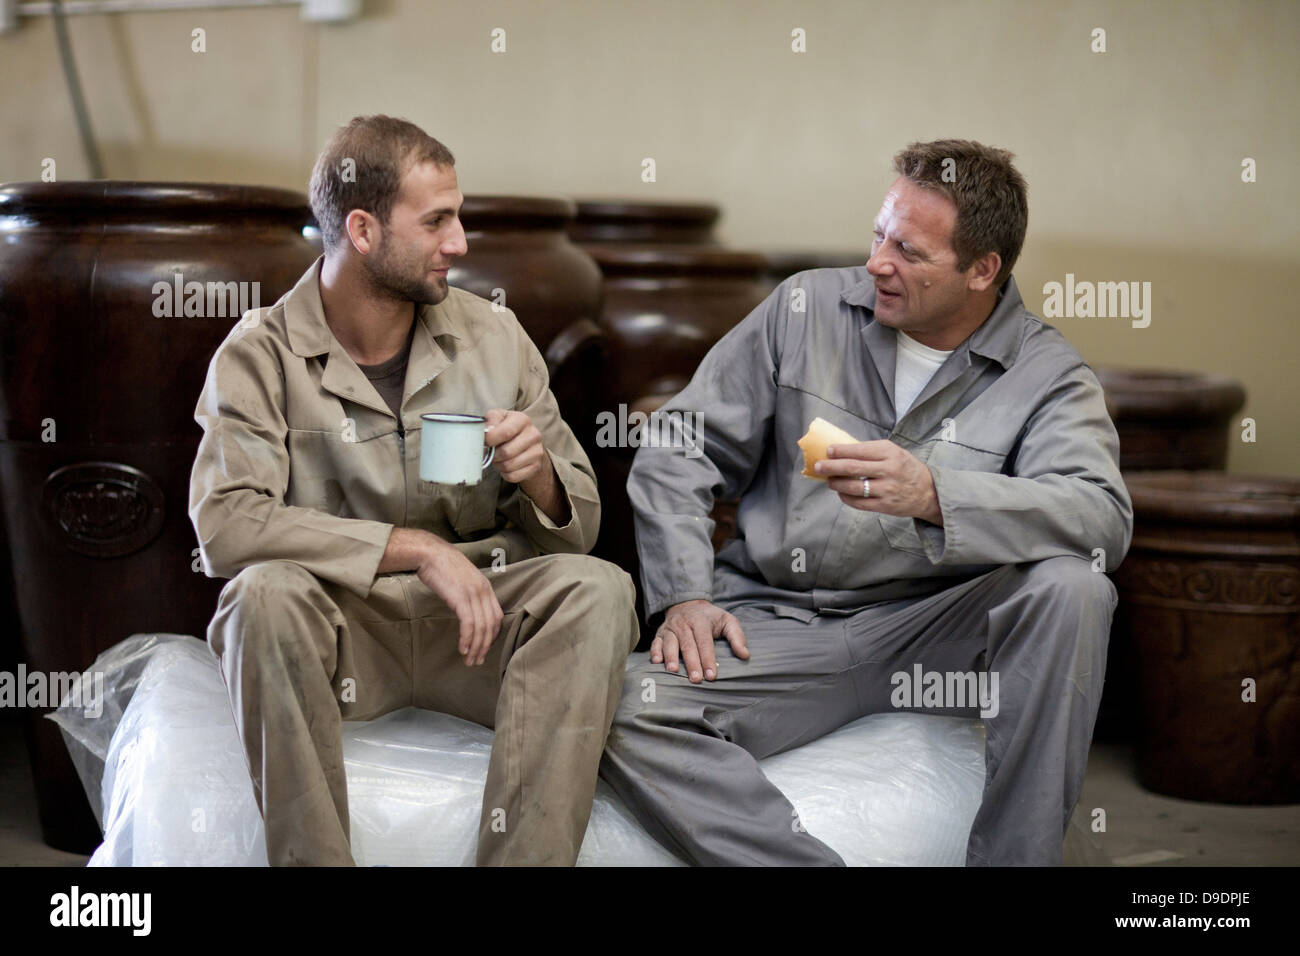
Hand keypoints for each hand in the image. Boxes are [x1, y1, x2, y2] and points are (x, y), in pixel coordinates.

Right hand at [415, 537, 503, 666]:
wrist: (429, 553)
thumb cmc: (441, 566)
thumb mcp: (462, 579)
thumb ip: (469, 593)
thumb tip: (466, 609)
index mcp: (486, 587)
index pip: (497, 617)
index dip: (493, 635)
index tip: (484, 647)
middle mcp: (484, 591)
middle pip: (491, 626)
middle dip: (485, 646)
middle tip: (477, 661)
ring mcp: (474, 594)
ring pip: (481, 628)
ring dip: (476, 647)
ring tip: (469, 660)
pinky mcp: (461, 599)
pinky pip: (469, 625)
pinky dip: (467, 639)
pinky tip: (463, 649)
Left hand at [484, 408, 547, 484]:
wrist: (526, 442)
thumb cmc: (507, 429)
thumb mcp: (497, 418)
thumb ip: (490, 421)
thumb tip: (486, 433)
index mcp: (522, 420)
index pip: (504, 432)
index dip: (489, 440)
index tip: (484, 442)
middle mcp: (533, 434)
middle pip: (506, 452)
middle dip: (493, 455)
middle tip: (491, 452)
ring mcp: (537, 451)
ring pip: (508, 466)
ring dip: (498, 464)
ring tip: (499, 458)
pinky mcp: (536, 466)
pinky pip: (513, 476)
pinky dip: (505, 473)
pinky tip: (506, 465)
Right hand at [652, 600, 749, 682]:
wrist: (688, 603)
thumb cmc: (710, 618)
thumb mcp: (727, 621)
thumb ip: (737, 637)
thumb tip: (745, 655)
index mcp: (701, 621)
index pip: (705, 642)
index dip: (708, 659)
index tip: (712, 675)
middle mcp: (684, 624)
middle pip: (688, 645)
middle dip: (691, 663)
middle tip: (696, 679)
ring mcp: (670, 628)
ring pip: (670, 643)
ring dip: (671, 657)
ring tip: (674, 671)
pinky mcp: (660, 633)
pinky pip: (656, 642)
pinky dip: (655, 651)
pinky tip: (657, 662)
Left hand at [814, 439, 942, 523]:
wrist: (928, 492)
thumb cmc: (906, 468)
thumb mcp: (894, 452)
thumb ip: (872, 451)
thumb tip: (842, 450)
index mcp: (890, 453)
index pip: (860, 451)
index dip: (841, 451)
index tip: (828, 450)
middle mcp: (888, 471)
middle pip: (853, 468)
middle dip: (832, 467)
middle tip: (819, 466)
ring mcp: (886, 490)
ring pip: (853, 487)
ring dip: (836, 484)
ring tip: (829, 480)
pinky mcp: (884, 506)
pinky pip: (859, 503)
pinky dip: (846, 497)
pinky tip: (840, 493)